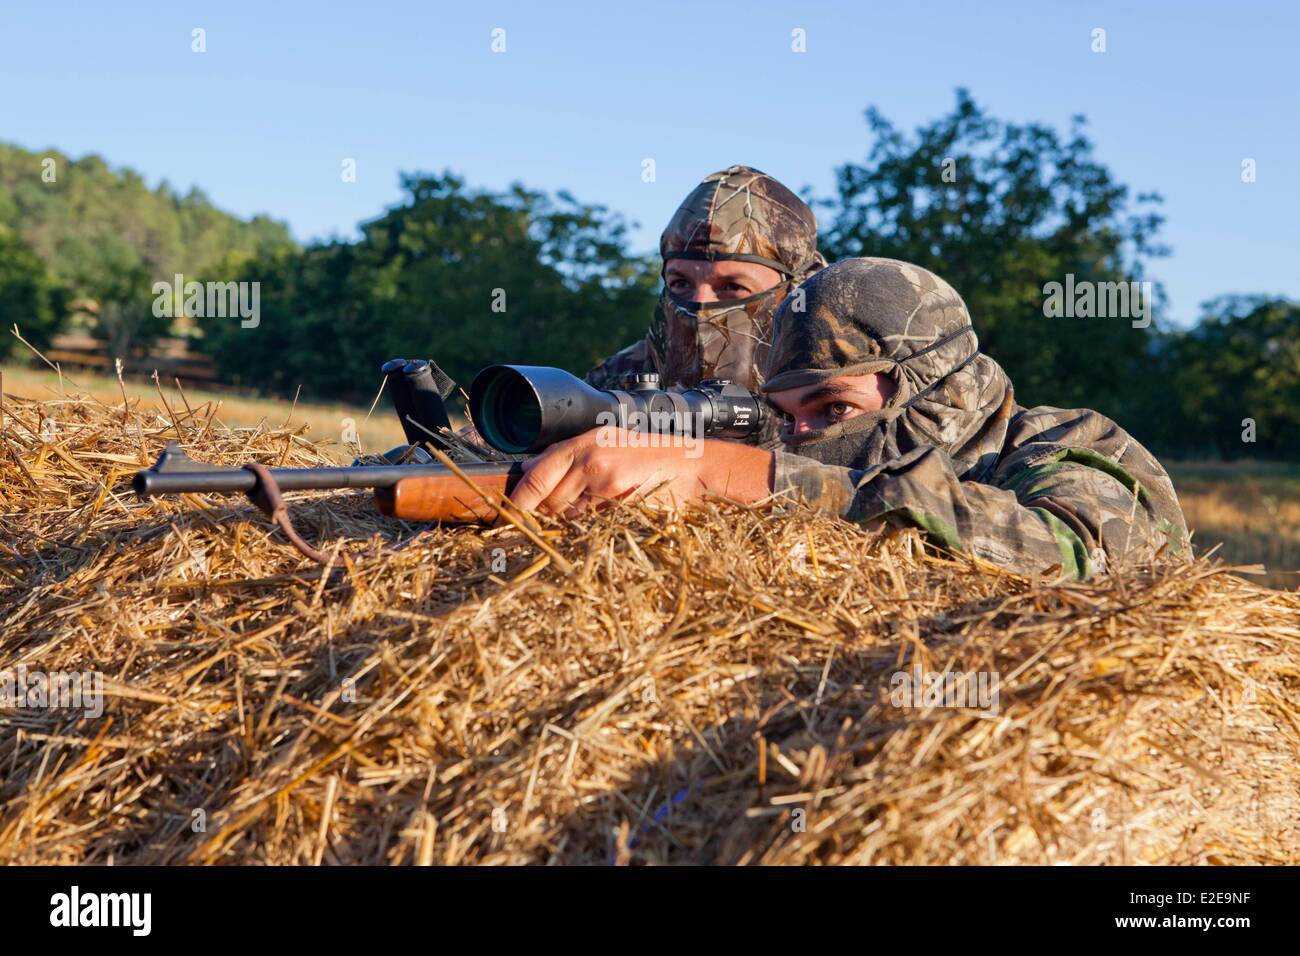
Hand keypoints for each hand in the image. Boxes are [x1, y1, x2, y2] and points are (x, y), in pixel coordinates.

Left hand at [508, 427, 773, 518]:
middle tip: (547, 526)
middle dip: (544, 515)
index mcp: (584, 442)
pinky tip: (609, 521)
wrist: (693, 468)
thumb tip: (532, 475)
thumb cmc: (652, 462)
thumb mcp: (610, 448)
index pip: (536, 472)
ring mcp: (601, 477)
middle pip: (546, 497)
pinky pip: (589, 523)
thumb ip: (572, 461)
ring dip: (569, 524)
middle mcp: (588, 455)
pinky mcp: (616, 497)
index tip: (511, 515)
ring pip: (565, 513)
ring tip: (593, 519)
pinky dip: (591, 529)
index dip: (520, 498)